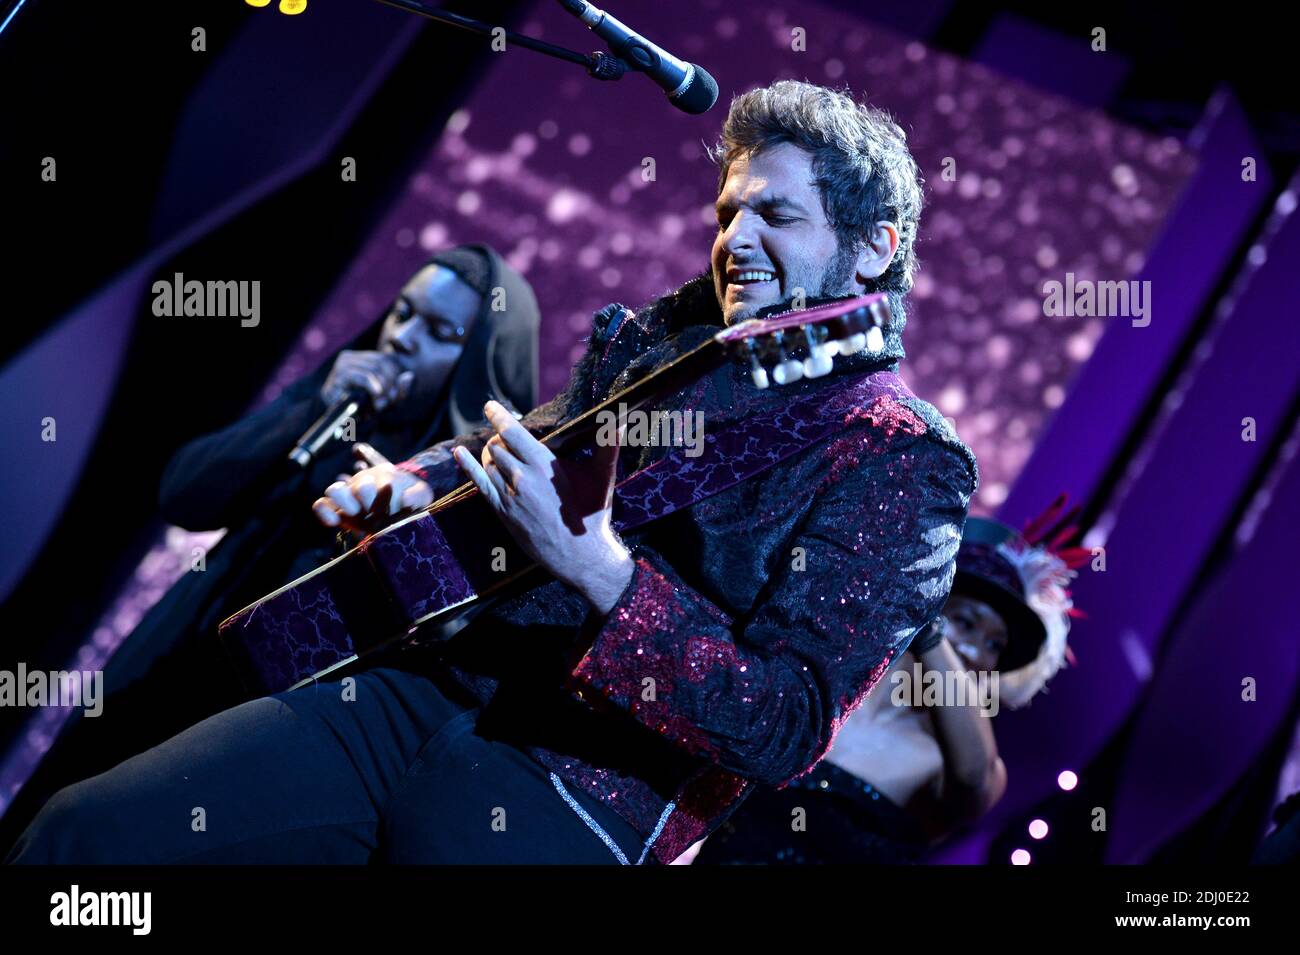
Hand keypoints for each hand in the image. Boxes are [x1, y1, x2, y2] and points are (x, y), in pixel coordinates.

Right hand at [312, 446, 433, 534]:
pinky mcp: (338, 511)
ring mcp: (349, 496)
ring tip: (355, 511)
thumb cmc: (411, 499)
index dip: (390, 498)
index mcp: (386, 476)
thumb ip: (418, 494)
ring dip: (344, 501)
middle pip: (359, 484)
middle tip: (376, 512)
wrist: (399, 508)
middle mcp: (365, 482)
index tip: (395, 510)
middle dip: (368, 498)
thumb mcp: (422, 495)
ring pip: (334, 490)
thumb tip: (405, 499)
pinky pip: (322, 505)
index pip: (384, 483)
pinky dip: (324, 512)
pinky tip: (333, 522)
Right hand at [321, 350, 413, 412]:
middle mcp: (349, 357)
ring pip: (374, 368)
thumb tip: (409, 376)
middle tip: (388, 402)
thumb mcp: (387, 401)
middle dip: (389, 383)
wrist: (340, 429)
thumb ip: (400, 390)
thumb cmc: (364, 413)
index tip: (394, 395)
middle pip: (381, 362)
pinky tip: (377, 397)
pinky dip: (374, 388)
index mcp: (360, 358)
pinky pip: (363, 376)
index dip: (395, 376)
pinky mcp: (338, 375)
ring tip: (381, 405)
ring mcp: (342, 364)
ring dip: (382, 389)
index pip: (386, 358)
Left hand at [453, 400, 633, 613]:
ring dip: (489, 453)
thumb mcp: (603, 477)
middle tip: (506, 437)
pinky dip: (468, 466)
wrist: (580, 554)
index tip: (490, 406)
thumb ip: (609, 445)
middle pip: (497, 446)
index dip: (499, 417)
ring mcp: (509, 496)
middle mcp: (523, 477)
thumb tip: (622, 419)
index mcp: (544, 464)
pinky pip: (479, 484)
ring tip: (498, 450)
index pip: (513, 432)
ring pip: (487, 463)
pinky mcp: (503, 512)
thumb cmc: (594, 513)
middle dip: (499, 438)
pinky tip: (460, 453)